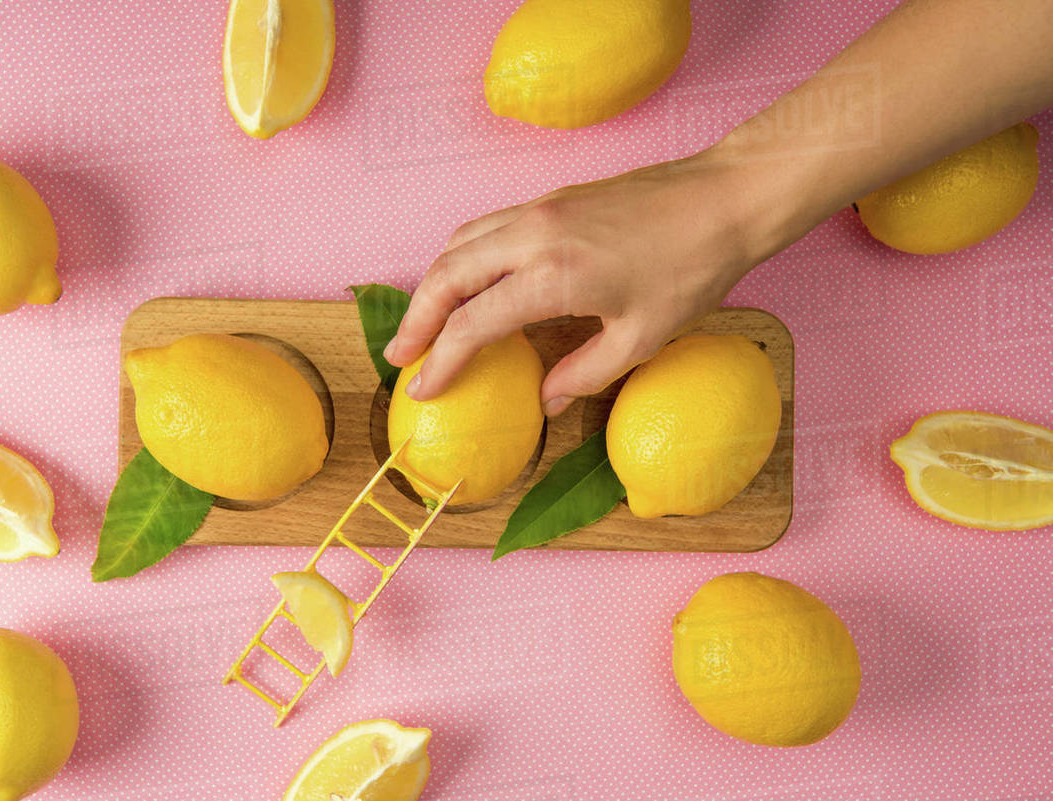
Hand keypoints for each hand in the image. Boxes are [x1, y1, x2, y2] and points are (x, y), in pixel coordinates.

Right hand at [383, 149, 780, 415]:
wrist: (723, 199)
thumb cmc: (691, 270)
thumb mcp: (640, 339)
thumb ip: (582, 374)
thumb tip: (544, 401)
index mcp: (553, 276)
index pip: (472, 323)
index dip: (441, 361)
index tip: (423, 388)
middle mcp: (533, 236)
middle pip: (447, 275)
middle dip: (417, 318)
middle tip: (401, 355)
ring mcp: (539, 210)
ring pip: (460, 243)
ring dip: (434, 284)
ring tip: (424, 322)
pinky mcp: (550, 200)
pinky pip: (485, 227)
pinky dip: (460, 258)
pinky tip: (467, 283)